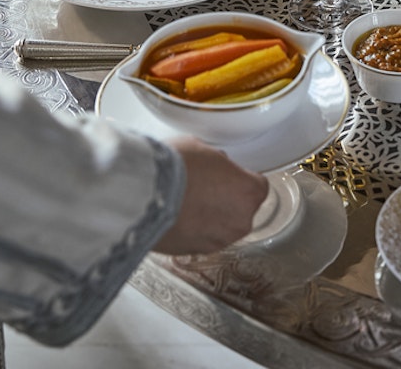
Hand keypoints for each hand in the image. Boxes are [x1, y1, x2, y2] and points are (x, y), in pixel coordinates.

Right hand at [152, 136, 268, 254]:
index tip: (229, 176)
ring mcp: (219, 240)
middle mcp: (240, 220)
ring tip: (187, 201)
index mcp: (249, 191)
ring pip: (222, 227)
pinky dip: (193, 230)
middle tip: (205, 187)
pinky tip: (178, 214)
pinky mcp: (196, 252)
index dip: (241, 179)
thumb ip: (217, 161)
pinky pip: (201, 239)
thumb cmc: (174, 169)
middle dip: (226, 199)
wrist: (143, 194)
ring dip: (210, 217)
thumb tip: (214, 164)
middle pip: (242, 209)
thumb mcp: (202, 148)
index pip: (257, 185)